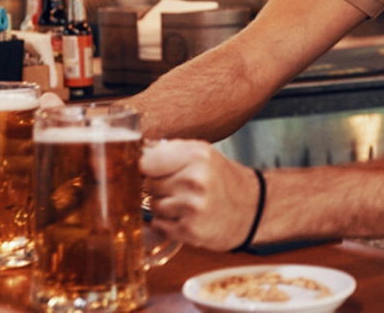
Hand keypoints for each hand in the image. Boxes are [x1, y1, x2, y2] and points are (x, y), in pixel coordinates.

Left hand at [141, 139, 261, 250]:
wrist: (252, 208)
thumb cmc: (222, 179)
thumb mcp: (202, 154)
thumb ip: (170, 152)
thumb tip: (132, 154)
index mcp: (197, 155)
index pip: (147, 162)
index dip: (147, 167)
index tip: (153, 170)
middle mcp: (195, 179)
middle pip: (148, 184)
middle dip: (158, 186)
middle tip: (179, 187)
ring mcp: (192, 207)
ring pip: (152, 205)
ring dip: (163, 206)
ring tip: (185, 203)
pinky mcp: (190, 230)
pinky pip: (159, 224)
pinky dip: (168, 222)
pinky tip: (186, 217)